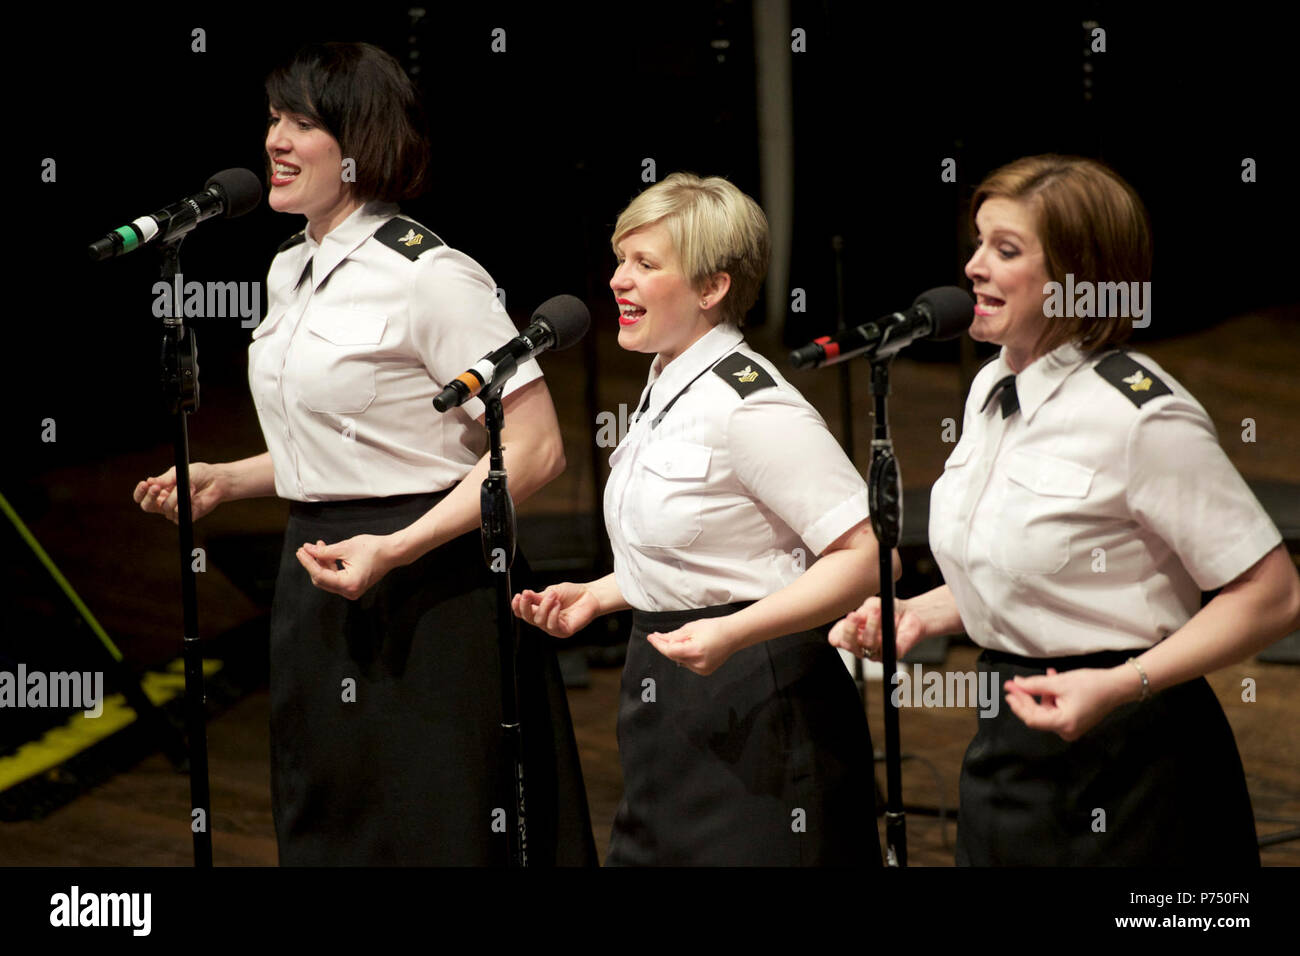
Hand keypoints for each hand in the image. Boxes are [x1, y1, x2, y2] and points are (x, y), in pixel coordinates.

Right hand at [133, 463, 224, 523]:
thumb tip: (149, 482)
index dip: (140, 492)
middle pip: (147, 506)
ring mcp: (175, 511)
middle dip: (150, 497)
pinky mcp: (186, 517)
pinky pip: (178, 515)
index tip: (144, 483)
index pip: (142, 496)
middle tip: (156, 488)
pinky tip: (193, 495)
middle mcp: (165, 502)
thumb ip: (164, 480)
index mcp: (160, 491)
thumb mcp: (178, 474)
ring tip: (190, 486)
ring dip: (176, 496)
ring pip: (166, 509)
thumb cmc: (198, 474)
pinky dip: (185, 503)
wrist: (217, 480)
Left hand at [296, 535, 396, 600]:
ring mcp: (351, 591)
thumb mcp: (345, 547)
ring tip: (317, 546)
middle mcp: (349, 592)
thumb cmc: (373, 548)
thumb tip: (307, 550)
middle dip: (313, 563)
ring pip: (327, 579)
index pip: (320, 575)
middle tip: (305, 548)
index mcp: (349, 584)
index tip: (300, 551)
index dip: (308, 563)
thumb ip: (324, 552)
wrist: (392, 552)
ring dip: (320, 563)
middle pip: (322, 580)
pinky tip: (325, 552)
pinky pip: (335, 578)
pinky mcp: (353, 586)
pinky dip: (329, 566)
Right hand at [512, 583, 599, 637]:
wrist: (590, 595)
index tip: (518, 596)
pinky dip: (553, 614)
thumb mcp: (552, 591)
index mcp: (540, 610)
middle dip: (526, 606)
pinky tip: (558, 604)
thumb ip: (539, 597)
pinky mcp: (564, 631)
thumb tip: (525, 595)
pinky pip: (552, 626)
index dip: (517, 606)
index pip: (523, 613)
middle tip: (528, 594)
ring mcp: (554, 627)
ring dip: (544, 606)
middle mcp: (545, 620)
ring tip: (553, 596)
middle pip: (528, 618)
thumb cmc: (573, 593)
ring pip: (539, 621)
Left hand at [646, 617, 737, 675]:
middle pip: (673, 656)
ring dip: (676, 650)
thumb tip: (660, 639)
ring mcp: (701, 669)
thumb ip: (674, 635)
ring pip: (680, 660)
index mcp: (695, 651)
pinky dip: (685, 655)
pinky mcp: (704, 671)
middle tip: (659, 635)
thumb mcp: (691, 627)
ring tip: (684, 638)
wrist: (733, 635)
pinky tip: (691, 646)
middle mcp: (698, 664)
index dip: (659, 644)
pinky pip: (688, 663)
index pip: (670, 651)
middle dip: (666, 645)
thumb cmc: (715, 628)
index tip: (651, 637)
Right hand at [828, 595, 926, 661]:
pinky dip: (886, 638)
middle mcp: (862, 647)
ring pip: (868, 647)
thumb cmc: (889, 609)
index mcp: (853, 635)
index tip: (847, 618)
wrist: (912, 614)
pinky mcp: (893, 655)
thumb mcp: (873, 604)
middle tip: (853, 616)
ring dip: (871, 628)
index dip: (838, 632)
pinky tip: (889, 627)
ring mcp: (877, 653)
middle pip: (848, 645)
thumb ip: (864, 610)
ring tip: (876, 612)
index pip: (837, 639)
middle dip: (850, 630)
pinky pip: (887, 651)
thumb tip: (857, 617)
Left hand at [1002, 667, 1131, 741]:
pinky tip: (1052, 679)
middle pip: (1038, 715)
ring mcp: (1071, 728)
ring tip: (1045, 675)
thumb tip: (1015, 684)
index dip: (1018, 704)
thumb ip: (1034, 685)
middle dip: (1026, 697)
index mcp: (1063, 724)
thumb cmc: (1091, 684)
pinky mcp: (1074, 722)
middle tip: (1014, 682)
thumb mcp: (1059, 682)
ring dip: (1042, 693)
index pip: (1032, 718)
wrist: (1117, 686)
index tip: (1008, 692)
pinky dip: (1052, 696)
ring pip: (1046, 710)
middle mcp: (1066, 731)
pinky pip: (1056, 710)